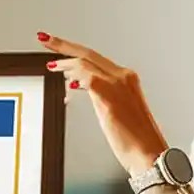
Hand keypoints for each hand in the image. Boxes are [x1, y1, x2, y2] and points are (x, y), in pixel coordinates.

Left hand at [37, 31, 169, 174]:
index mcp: (126, 79)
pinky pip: (87, 77)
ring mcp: (117, 84)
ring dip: (64, 62)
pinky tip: (67, 82)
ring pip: (85, 62)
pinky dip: (74, 75)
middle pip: (88, 53)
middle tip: (44, 40)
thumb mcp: (115, 111)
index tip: (59, 50)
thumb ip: (99, 94)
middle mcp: (123, 77)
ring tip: (51, 65)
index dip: (75, 52)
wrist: (149, 154)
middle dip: (63, 45)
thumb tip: (78, 84)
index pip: (96, 58)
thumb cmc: (135, 140)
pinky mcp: (109, 96)